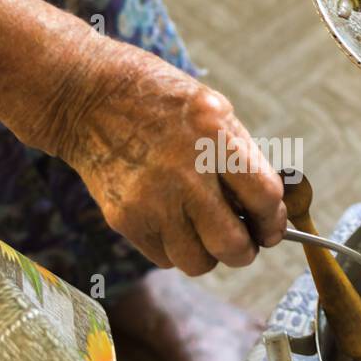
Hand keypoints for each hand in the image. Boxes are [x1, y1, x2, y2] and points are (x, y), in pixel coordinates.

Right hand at [54, 39, 286, 275]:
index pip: (264, 199)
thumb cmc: (161, 103)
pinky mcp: (125, 219)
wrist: (88, 98)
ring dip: (207, 254)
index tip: (269, 226)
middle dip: (245, 250)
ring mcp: (150, 200)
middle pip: (232, 245)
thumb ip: (243, 159)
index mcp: (215, 136)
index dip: (273, 221)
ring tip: (202, 230)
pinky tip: (170, 218)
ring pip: (197, 262)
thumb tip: (269, 212)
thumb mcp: (214, 111)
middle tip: (243, 241)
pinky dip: (174, 247)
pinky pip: (164, 258)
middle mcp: (184, 173)